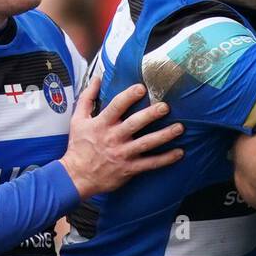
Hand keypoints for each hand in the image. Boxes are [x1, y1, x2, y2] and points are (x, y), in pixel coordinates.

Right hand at [60, 78, 184, 199]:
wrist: (76, 176)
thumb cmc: (79, 147)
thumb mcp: (77, 120)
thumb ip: (87, 98)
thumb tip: (96, 78)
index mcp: (102, 124)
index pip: (116, 106)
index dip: (128, 96)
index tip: (141, 88)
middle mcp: (114, 138)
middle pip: (134, 124)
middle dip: (151, 115)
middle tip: (165, 107)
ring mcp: (123, 153)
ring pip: (146, 143)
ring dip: (164, 135)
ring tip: (179, 128)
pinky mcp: (129, 168)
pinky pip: (150, 163)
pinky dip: (165, 159)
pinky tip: (179, 153)